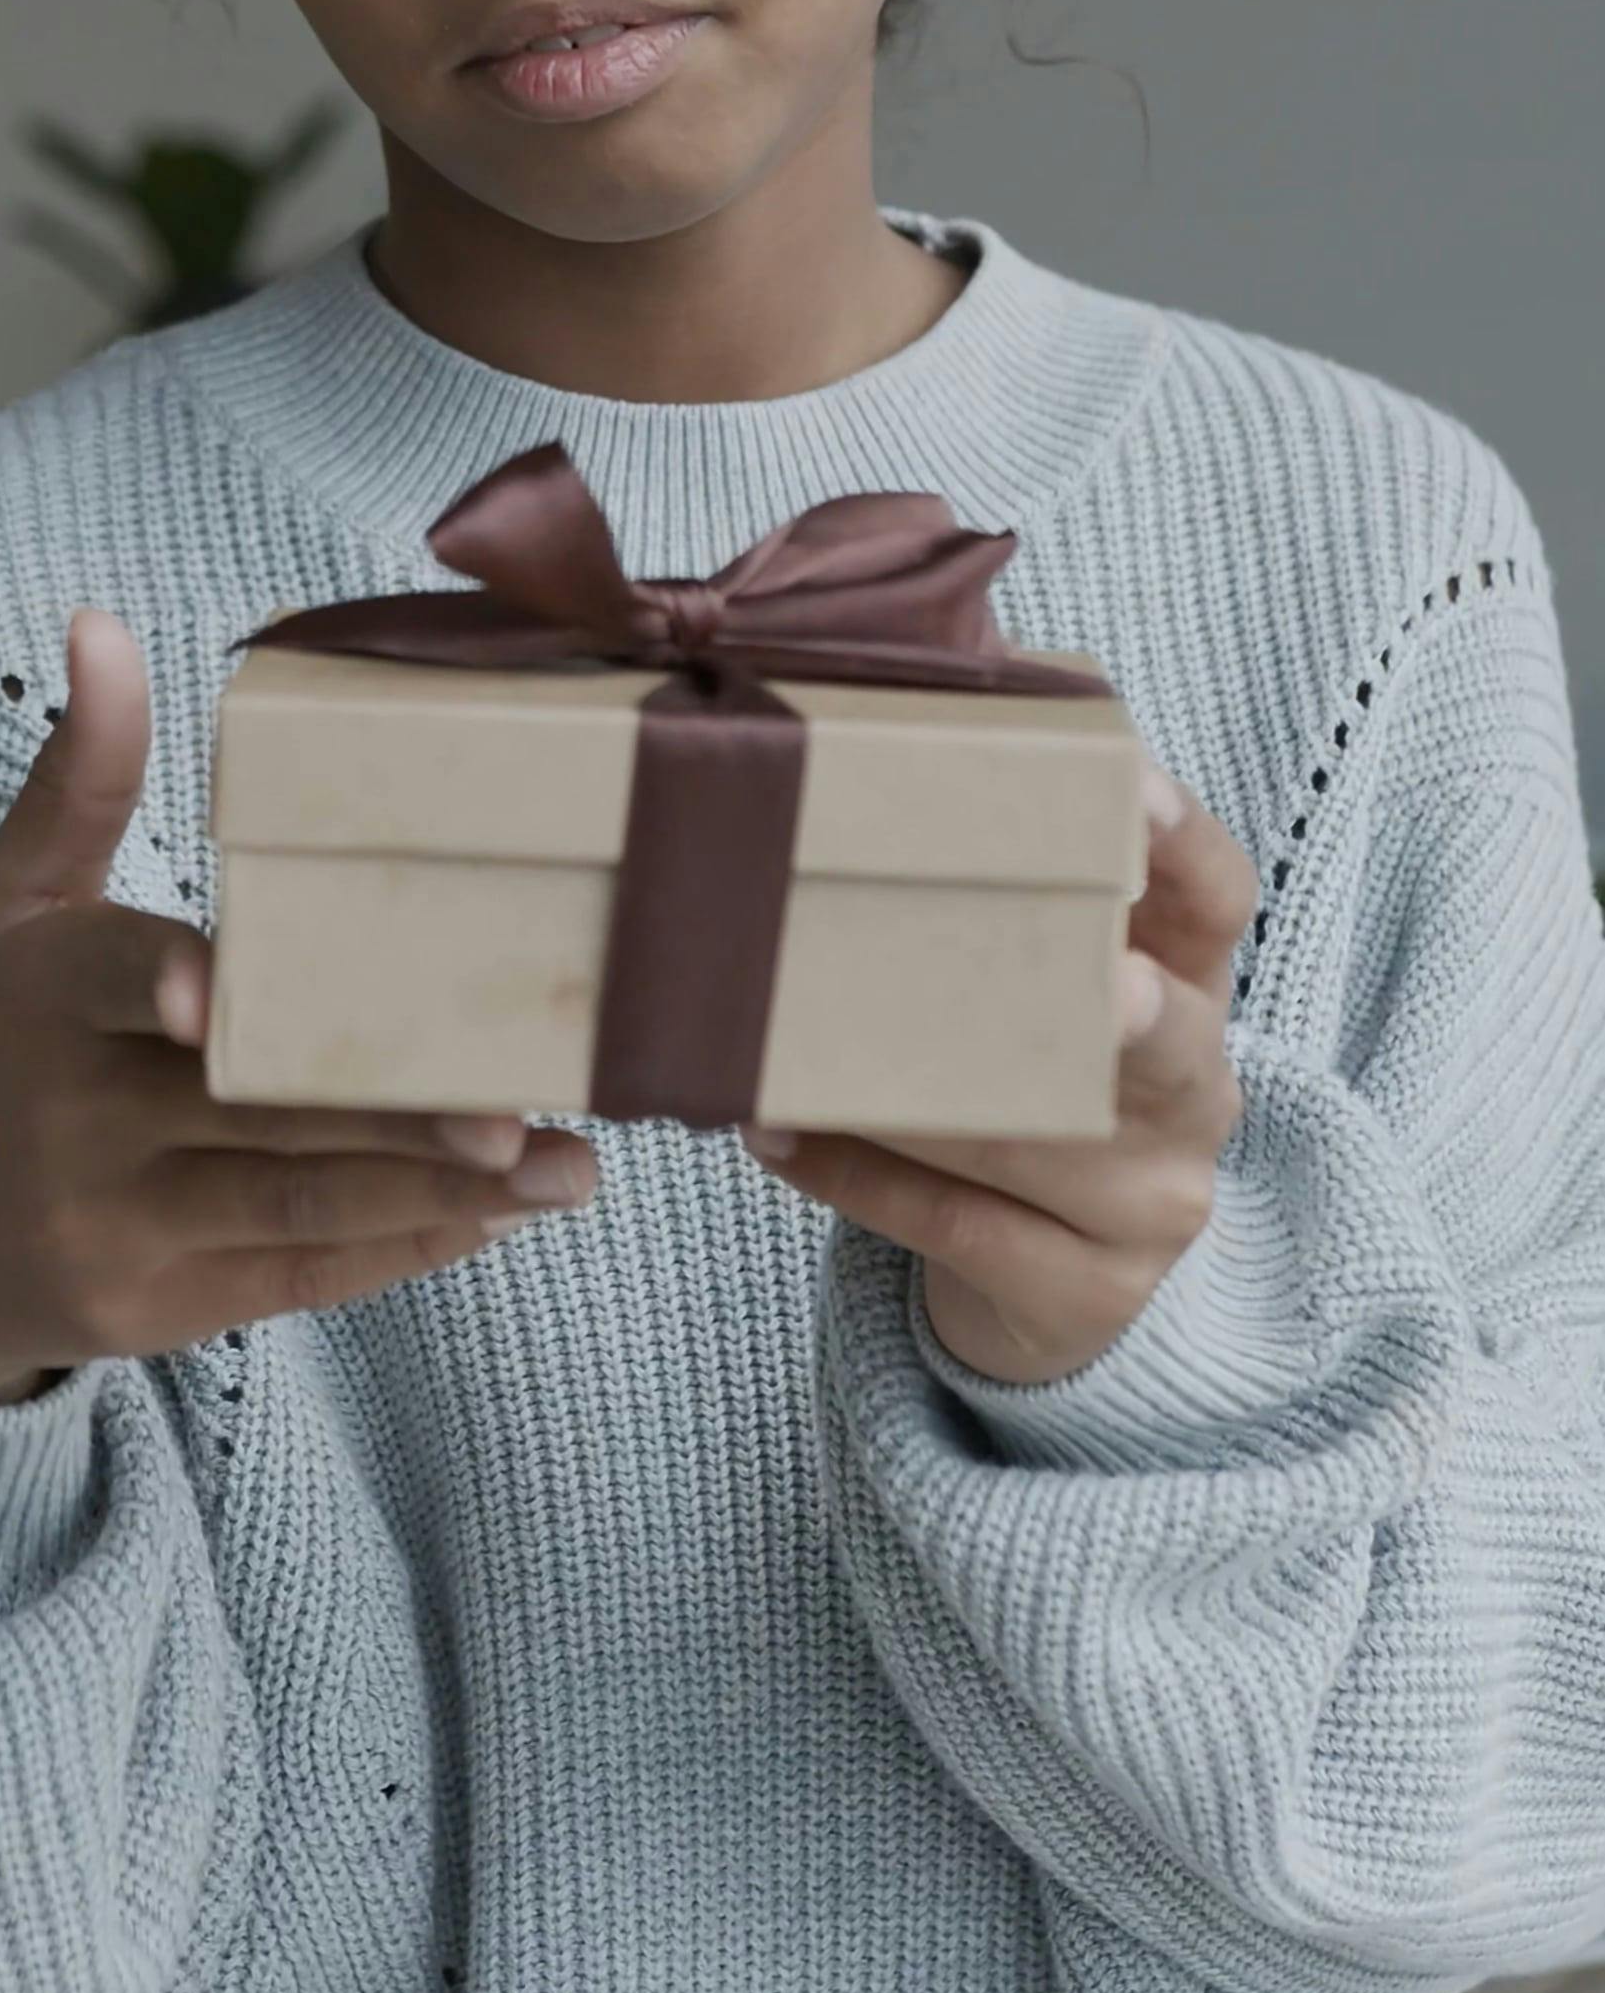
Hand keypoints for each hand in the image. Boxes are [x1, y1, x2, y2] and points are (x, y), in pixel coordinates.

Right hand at [0, 609, 597, 1406]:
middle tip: (523, 1101)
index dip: (163, 983)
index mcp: (34, 998)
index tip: (214, 995)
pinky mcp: (148, 1310)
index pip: (106, 978)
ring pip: (292, 1204)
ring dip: (439, 1193)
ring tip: (567, 1167)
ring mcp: (108, 1226)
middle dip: (390, 1112)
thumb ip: (78, 776)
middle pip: (243, 1107)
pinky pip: (294, 1278)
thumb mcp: (2, 906)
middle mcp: (68, 1118)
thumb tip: (103, 624)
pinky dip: (402, 1249)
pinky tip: (499, 1218)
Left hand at [742, 756, 1255, 1385]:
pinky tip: (776, 1137)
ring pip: (1032, 1137)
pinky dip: (855, 1176)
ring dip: (903, 1092)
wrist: (1045, 1279)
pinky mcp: (1093, 1292)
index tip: (1134, 788)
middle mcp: (1197, 1093)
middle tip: (1095, 986)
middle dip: (1127, 1012)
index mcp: (1189, 984)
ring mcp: (1156, 1204)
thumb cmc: (1016, 1086)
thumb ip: (999, 882)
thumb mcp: (1036, 984)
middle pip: (1170, 1040)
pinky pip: (957, 1224)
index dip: (1184, 844)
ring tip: (789, 1049)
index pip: (1216, 900)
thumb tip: (941, 700)